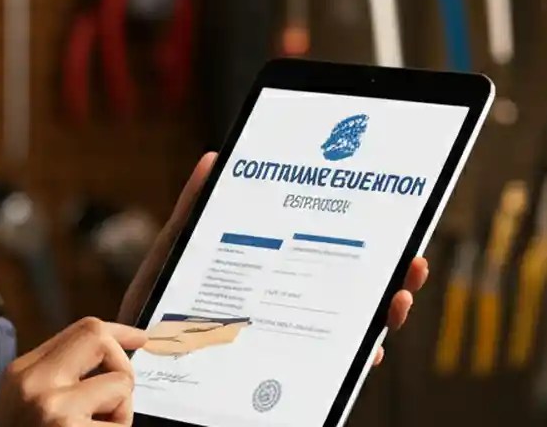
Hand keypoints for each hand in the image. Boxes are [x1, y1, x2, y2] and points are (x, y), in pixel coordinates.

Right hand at [0, 317, 147, 426]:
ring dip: (120, 413)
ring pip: (121, 385)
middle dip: (123, 363)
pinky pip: (121, 425)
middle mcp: (35, 383)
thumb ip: (58, 375)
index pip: (83, 330)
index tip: (140, 339)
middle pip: (100, 340)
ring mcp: (54, 409)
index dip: (119, 332)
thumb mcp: (27, 399)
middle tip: (117, 395)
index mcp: (24, 371)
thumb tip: (109, 353)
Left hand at [116, 153, 431, 367]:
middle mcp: (282, 317)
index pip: (320, 258)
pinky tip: (367, 350)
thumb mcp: (170, 259)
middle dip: (387, 277)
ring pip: (347, 335)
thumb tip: (214, 159)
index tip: (390, 219)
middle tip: (412, 260)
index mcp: (265, 282)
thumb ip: (191, 212)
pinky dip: (351, 364)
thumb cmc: (150, 317)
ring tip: (397, 298)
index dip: (358, 241)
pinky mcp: (279, 387)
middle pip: (347, 295)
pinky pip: (326, 377)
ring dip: (381, 319)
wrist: (134, 374)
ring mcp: (285, 352)